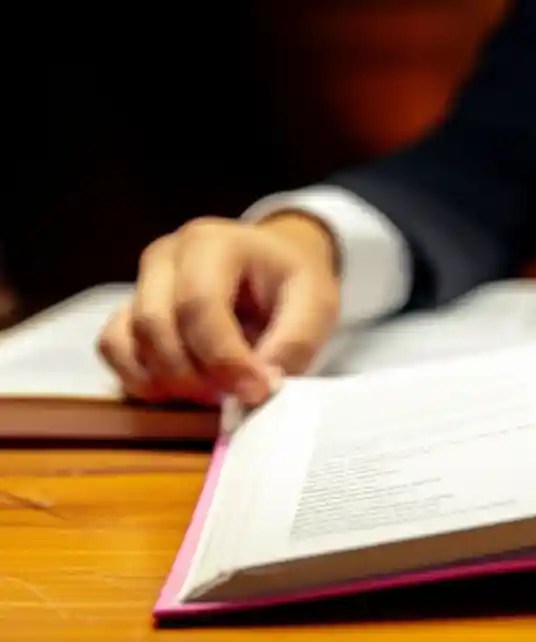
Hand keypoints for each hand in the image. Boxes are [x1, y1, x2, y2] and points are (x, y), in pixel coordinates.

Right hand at [98, 213, 340, 405]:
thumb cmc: (292, 282)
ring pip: (129, 339)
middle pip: (156, 324)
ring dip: (170, 380)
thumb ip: (294, 343)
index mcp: (214, 242)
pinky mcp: (128, 308)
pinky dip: (140, 378)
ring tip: (216, 392)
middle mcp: (166, 256)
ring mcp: (141, 281)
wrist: (273, 266)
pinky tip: (180, 391)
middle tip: (237, 396)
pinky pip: (112, 348)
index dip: (224, 357)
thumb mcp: (316, 304)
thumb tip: (260, 385)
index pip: (199, 303)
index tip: (256, 391)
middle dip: (196, 374)